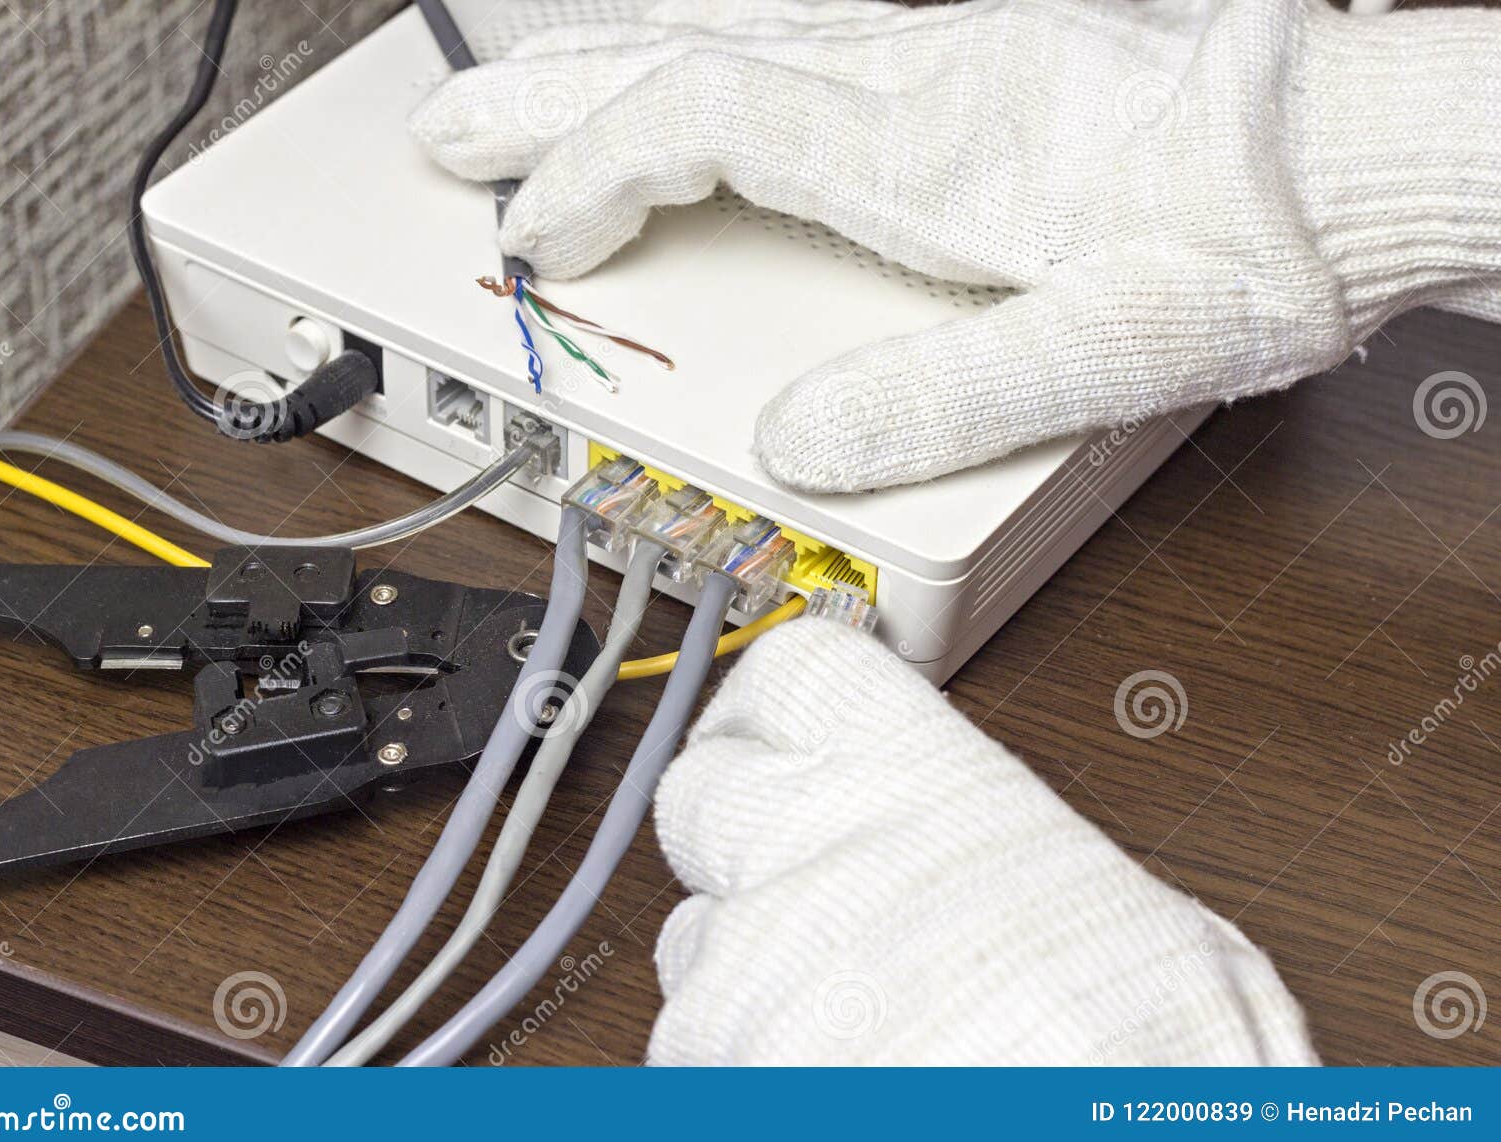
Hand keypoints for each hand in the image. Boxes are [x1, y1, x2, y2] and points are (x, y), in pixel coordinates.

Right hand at [414, 0, 1499, 491]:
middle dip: (550, 102)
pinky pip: (797, 50)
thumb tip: (802, 440)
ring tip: (523, 92)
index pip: (703, 123)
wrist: (1351, 166)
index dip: (589, 171)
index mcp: (925, 145)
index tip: (524, 236)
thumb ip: (945, 397)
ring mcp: (940, 60)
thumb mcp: (1107, 355)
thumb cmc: (1250, 248)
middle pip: (686, 59)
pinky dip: (706, 66)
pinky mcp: (972, 71)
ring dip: (609, 69)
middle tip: (450, 139)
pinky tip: (692, 84)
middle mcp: (916, 80)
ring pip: (733, 40)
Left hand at [643, 618, 1315, 1063]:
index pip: (799, 676)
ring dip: (745, 974)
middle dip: (731, 839)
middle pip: (702, 794)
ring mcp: (750, 953)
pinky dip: (745, 1065)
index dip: (774, 710)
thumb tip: (1026, 875)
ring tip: (843, 1021)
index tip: (771, 732)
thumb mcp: (1153, 920)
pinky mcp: (714, 1051)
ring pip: (692, 939)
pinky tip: (832, 1079)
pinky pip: (697, 1046)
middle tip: (787, 881)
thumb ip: (1039, 868)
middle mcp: (816, 846)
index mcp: (927, 781)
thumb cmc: (1147, 1063)